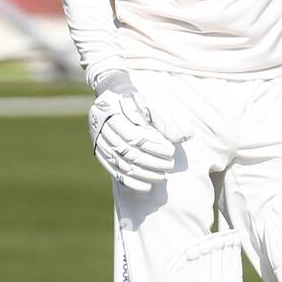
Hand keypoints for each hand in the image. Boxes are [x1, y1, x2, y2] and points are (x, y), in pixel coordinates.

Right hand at [88, 71, 189, 192]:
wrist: (114, 94)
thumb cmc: (136, 98)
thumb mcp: (150, 101)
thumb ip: (165, 119)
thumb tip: (183, 138)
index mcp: (112, 112)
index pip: (134, 136)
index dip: (154, 147)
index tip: (171, 151)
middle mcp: (101, 128)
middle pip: (128, 152)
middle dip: (151, 162)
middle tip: (170, 165)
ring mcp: (98, 142)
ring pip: (121, 164)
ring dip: (143, 173)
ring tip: (161, 176)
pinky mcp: (100, 152)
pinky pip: (114, 171)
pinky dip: (130, 181)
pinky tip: (145, 187)